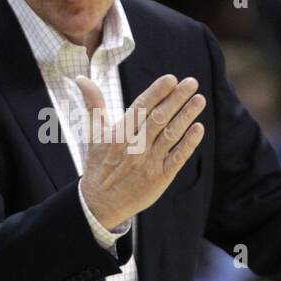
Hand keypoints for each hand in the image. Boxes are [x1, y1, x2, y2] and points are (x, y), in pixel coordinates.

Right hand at [76, 73, 205, 229]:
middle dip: (176, 99)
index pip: (141, 108)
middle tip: (192, 83)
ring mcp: (148, 162)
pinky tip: (199, 128)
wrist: (100, 203)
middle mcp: (134, 146)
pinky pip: (177, 157)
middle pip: (159, 118)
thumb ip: (93, 104)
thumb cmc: (99, 164)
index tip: (171, 79)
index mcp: (119, 134)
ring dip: (186, 116)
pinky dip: (189, 143)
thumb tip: (81, 78)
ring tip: (199, 100)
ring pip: (171, 135)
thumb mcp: (93, 133)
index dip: (156, 92)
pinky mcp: (159, 177)